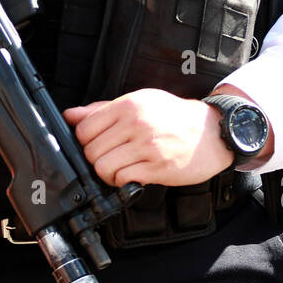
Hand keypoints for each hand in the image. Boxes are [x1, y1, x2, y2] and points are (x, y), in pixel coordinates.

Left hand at [62, 88, 235, 186]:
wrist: (212, 131)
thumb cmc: (174, 116)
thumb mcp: (139, 102)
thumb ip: (101, 110)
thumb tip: (69, 115)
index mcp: (129, 105)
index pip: (85, 128)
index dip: (85, 140)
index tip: (95, 143)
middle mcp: (137, 124)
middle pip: (91, 151)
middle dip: (95, 158)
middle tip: (109, 156)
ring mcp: (148, 147)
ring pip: (103, 168)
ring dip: (107, 173)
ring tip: (119, 167)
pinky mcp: (158, 168)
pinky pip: (123, 179)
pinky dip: (123, 180)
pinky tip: (133, 173)